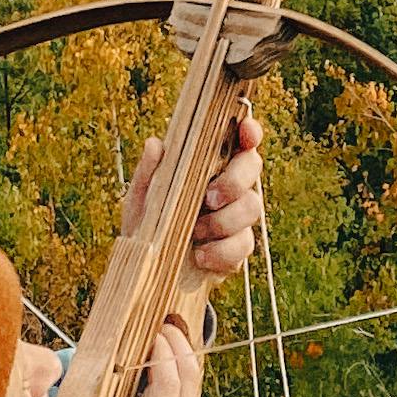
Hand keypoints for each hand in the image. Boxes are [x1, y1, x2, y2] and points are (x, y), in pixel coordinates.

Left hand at [121, 103, 262, 289]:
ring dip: (223, 220)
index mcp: (211, 162)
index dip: (250, 131)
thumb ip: (149, 171)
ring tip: (195, 231)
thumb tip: (155, 144)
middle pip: (253, 167)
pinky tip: (200, 255)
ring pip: (252, 206)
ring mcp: (238, 215)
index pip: (240, 138)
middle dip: (235, 181)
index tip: (246, 131)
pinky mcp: (239, 247)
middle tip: (209, 199)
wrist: (148, 265)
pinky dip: (221, 251)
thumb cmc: (148, 219)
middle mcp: (231, 184)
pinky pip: (244, 244)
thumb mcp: (143, 195)